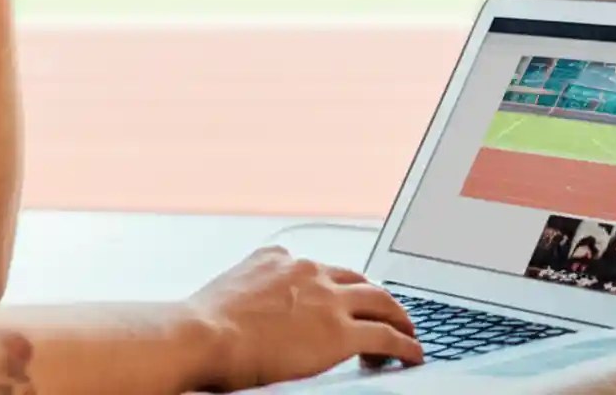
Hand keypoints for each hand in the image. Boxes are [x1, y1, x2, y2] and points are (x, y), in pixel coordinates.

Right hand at [188, 246, 422, 390]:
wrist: (204, 335)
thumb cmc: (203, 324)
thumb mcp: (227, 287)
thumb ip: (249, 285)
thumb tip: (245, 302)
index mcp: (279, 260)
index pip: (321, 268)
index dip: (338, 286)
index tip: (344, 299)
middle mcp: (308, 271)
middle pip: (358, 280)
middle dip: (377, 297)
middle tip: (389, 313)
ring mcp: (327, 300)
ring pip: (381, 302)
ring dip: (399, 318)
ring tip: (409, 334)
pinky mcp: (339, 332)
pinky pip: (386, 337)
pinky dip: (406, 345)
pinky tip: (413, 355)